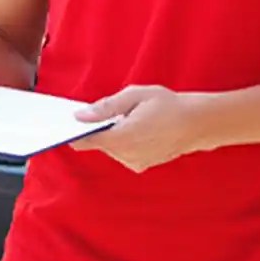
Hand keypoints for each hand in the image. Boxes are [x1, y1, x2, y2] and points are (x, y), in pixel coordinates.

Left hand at [69, 85, 210, 172]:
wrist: (198, 123)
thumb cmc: (167, 105)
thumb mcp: (135, 96)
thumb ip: (106, 107)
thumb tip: (81, 115)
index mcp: (122, 138)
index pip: (86, 141)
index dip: (73, 134)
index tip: (62, 126)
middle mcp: (126, 155)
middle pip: (99, 143)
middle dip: (98, 128)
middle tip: (106, 111)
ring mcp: (135, 162)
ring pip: (111, 148)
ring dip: (113, 134)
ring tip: (130, 118)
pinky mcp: (141, 165)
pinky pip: (123, 152)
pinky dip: (125, 141)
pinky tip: (138, 128)